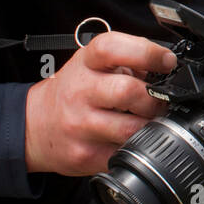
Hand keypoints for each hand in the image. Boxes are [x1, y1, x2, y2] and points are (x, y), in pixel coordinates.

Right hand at [24, 31, 174, 174]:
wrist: (34, 126)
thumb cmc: (74, 91)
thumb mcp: (94, 65)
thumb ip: (130, 61)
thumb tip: (169, 68)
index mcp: (86, 63)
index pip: (112, 48)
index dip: (146, 52)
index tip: (167, 61)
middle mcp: (79, 92)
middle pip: (128, 91)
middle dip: (155, 99)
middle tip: (160, 102)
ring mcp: (79, 125)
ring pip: (131, 129)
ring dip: (150, 126)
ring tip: (148, 122)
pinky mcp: (83, 155)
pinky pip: (125, 153)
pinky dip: (136, 147)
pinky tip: (130, 139)